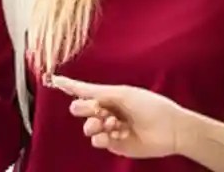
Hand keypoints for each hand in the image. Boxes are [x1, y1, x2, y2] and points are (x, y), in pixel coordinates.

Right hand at [51, 76, 184, 158]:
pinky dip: (102, 138)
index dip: (70, 86)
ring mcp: (111, 129)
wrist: (171, 129)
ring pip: (88, 127)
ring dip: (94, 124)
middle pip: (83, 109)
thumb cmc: (150, 106)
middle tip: (95, 110)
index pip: (86, 90)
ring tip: (109, 124)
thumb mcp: (122, 94)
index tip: (52, 80)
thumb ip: (97, 92)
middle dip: (84, 108)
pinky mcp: (116, 145)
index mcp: (110, 95)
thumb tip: (75, 88)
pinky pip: (98, 141)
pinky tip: (115, 134)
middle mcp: (108, 111)